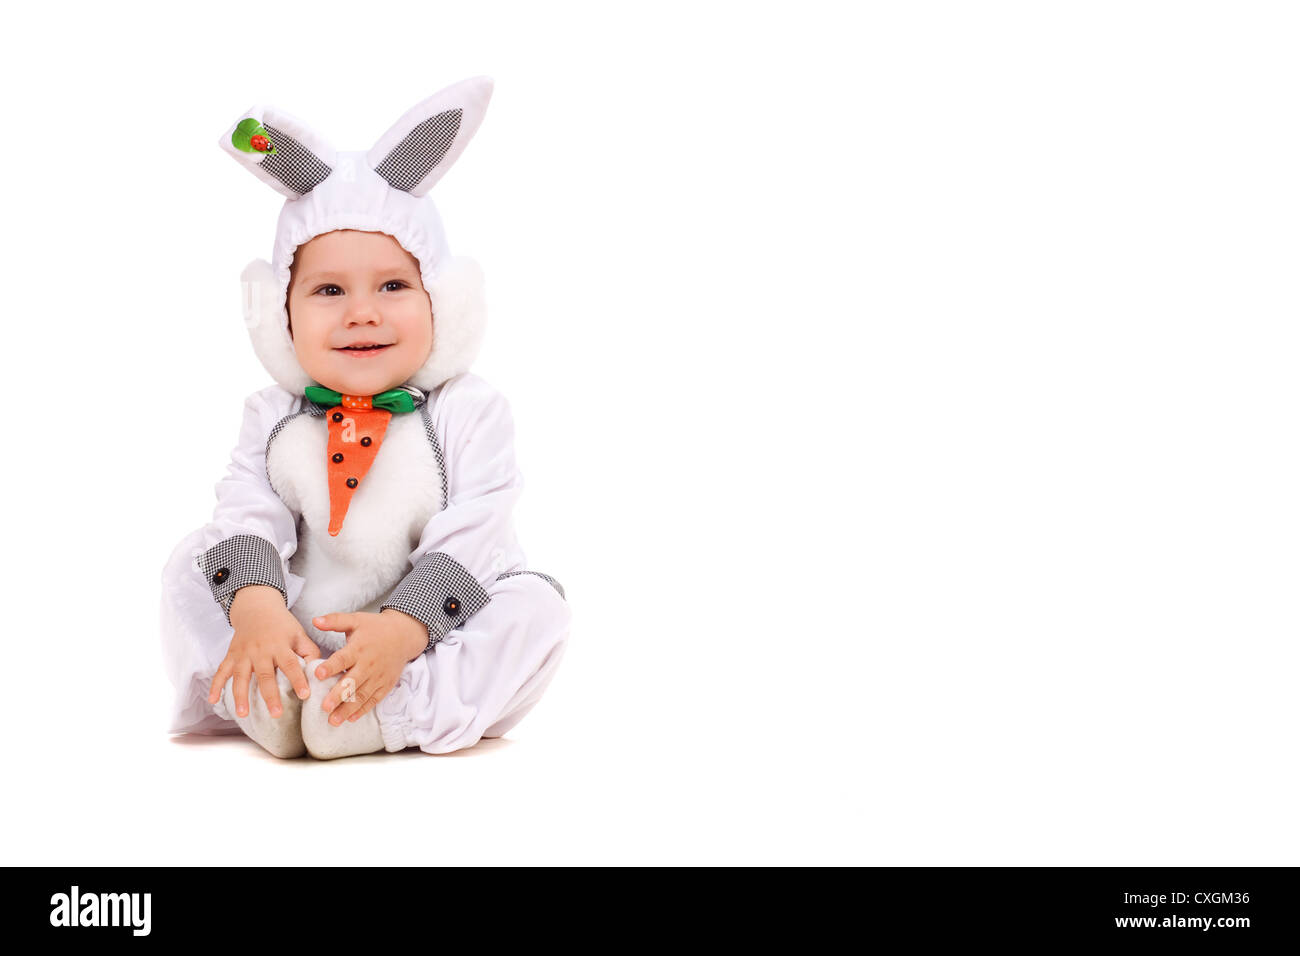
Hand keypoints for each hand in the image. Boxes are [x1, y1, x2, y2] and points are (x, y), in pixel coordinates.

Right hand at [207, 585, 322, 718]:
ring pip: (241, 677)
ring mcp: (243, 654)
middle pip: (265, 676)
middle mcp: (260, 651)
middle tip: (276, 714)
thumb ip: (309, 652)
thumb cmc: (282, 625)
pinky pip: (221, 671)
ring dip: (240, 696)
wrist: (257, 607)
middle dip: (270, 696)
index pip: (291, 665)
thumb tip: (320, 672)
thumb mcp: (299, 634)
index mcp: (280, 646)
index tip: (305, 695)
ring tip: (243, 714)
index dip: (298, 680)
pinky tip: (213, 701)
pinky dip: (215, 685)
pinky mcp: (231, 655)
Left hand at [310, 609, 428, 725]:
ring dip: (348, 709)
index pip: (343, 659)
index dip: (330, 667)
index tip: (317, 675)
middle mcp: (368, 664)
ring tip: (333, 720)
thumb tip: (315, 620)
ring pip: (362, 695)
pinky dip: (363, 710)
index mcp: (359, 648)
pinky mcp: (385, 684)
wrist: (404, 635)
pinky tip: (351, 719)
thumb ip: (335, 621)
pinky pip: (374, 700)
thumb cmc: (376, 627)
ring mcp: (378, 676)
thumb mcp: (356, 619)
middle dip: (338, 695)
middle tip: (325, 707)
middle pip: (352, 682)